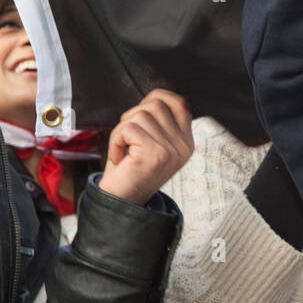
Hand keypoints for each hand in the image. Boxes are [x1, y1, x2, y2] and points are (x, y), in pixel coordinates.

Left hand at [97, 89, 193, 205]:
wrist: (121, 204)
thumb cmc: (130, 172)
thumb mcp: (152, 144)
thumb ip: (158, 122)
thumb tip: (152, 99)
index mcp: (185, 143)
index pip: (179, 103)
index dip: (157, 98)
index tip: (140, 112)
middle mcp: (183, 146)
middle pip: (156, 104)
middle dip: (133, 116)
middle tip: (128, 139)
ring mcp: (171, 150)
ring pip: (140, 114)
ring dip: (122, 130)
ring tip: (123, 149)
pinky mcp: (155, 154)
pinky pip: (128, 128)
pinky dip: (116, 140)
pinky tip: (119, 157)